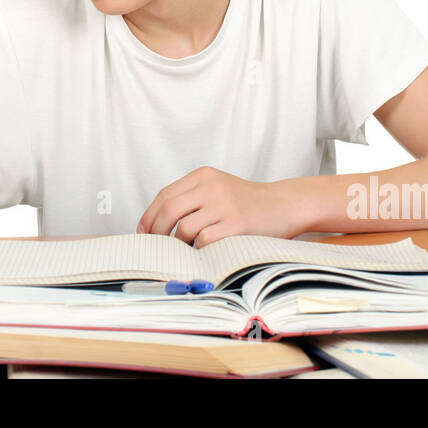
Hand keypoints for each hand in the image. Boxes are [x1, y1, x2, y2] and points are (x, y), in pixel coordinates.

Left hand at [134, 166, 312, 246]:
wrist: (284, 205)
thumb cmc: (247, 203)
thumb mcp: (218, 188)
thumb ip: (191, 198)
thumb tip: (156, 223)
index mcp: (203, 175)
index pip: (165, 195)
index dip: (149, 217)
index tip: (143, 233)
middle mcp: (212, 186)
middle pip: (169, 210)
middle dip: (157, 232)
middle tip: (155, 246)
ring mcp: (224, 205)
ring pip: (184, 228)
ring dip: (179, 244)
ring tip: (185, 250)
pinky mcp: (237, 224)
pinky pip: (205, 242)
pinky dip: (199, 250)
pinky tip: (204, 252)